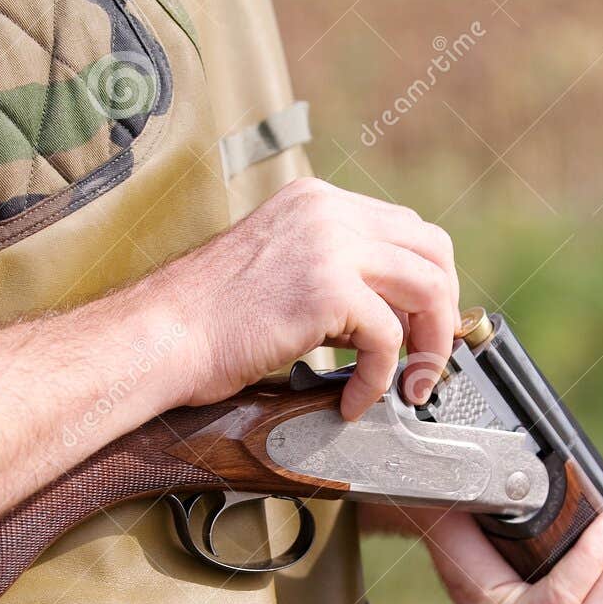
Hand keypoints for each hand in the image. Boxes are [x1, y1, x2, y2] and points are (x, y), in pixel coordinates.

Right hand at [158, 178, 459, 418]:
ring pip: (427, 289)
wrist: (160, 336)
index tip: (425, 328)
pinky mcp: (328, 288)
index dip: (428, 283)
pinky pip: (388, 338)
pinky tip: (352, 401)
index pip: (406, 229)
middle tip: (428, 362)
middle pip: (432, 250)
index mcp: (316, 202)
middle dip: (442, 313)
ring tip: (408, 388)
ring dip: (427, 347)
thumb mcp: (277, 273)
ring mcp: (330, 244)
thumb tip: (388, 317)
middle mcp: (328, 211)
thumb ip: (330, 275)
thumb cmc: (203, 322)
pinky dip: (379, 380)